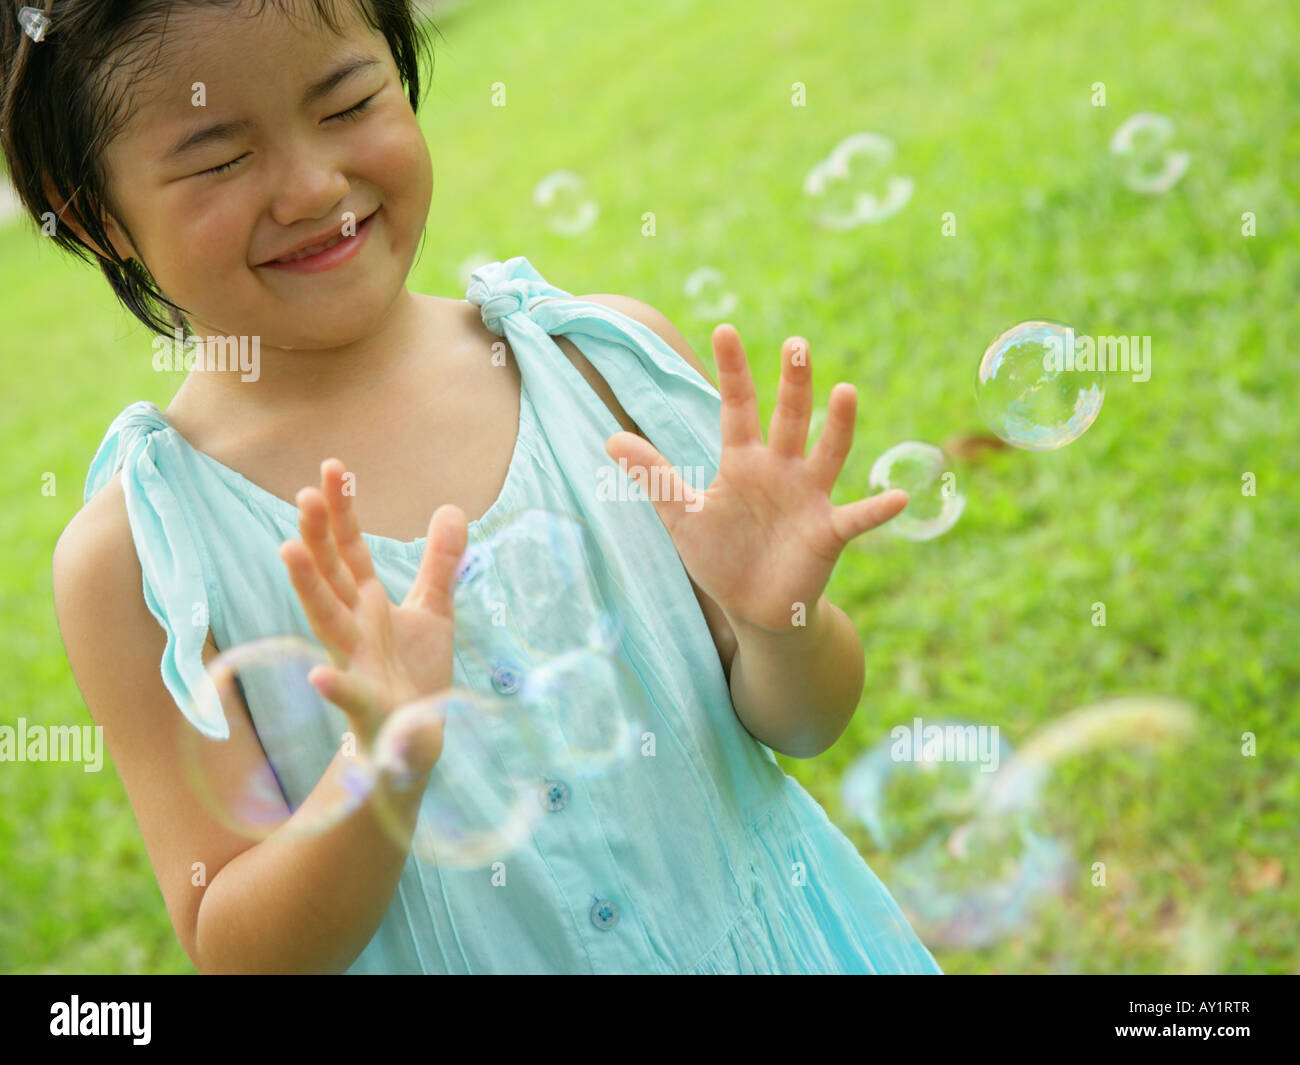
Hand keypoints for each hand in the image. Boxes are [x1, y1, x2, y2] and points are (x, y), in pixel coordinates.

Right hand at [277, 459, 467, 770]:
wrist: (414, 737)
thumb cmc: (414, 671)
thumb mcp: (432, 610)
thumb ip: (439, 562)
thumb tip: (452, 508)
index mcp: (367, 603)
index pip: (349, 549)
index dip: (342, 510)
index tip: (333, 468)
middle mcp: (353, 627)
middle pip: (330, 575)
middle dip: (317, 536)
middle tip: (304, 495)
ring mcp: (354, 664)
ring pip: (326, 622)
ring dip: (307, 588)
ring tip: (287, 551)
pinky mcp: (366, 706)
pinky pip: (347, 696)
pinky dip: (333, 687)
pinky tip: (317, 678)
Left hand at [604, 324, 907, 634]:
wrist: (753, 607)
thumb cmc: (721, 556)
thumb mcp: (681, 515)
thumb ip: (653, 475)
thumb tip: (609, 438)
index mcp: (744, 461)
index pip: (738, 406)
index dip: (733, 370)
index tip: (724, 328)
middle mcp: (781, 470)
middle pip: (790, 418)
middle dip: (794, 383)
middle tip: (796, 344)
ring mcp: (809, 498)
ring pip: (827, 453)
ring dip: (839, 426)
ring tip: (846, 392)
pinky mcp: (828, 532)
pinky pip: (858, 517)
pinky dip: (878, 509)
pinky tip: (899, 498)